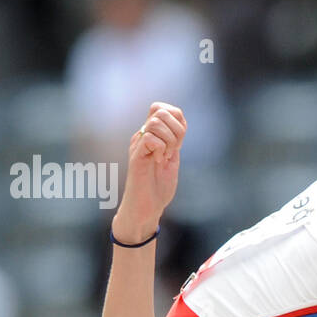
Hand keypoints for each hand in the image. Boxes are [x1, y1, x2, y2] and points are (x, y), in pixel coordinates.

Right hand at [119, 102, 186, 232]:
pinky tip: (159, 162)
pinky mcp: (136, 157)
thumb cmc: (158, 187)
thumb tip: (181, 124)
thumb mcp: (172, 159)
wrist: (146, 208)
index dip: (178, 120)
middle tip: (174, 150)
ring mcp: (138, 145)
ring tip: (166, 157)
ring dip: (169, 140)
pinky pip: (150, 139)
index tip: (180, 141)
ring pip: (156, 122)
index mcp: (152, 135)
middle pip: (161, 111)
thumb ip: (174, 141)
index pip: (162, 108)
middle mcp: (142, 136)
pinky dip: (161, 149)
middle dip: (177, 130)